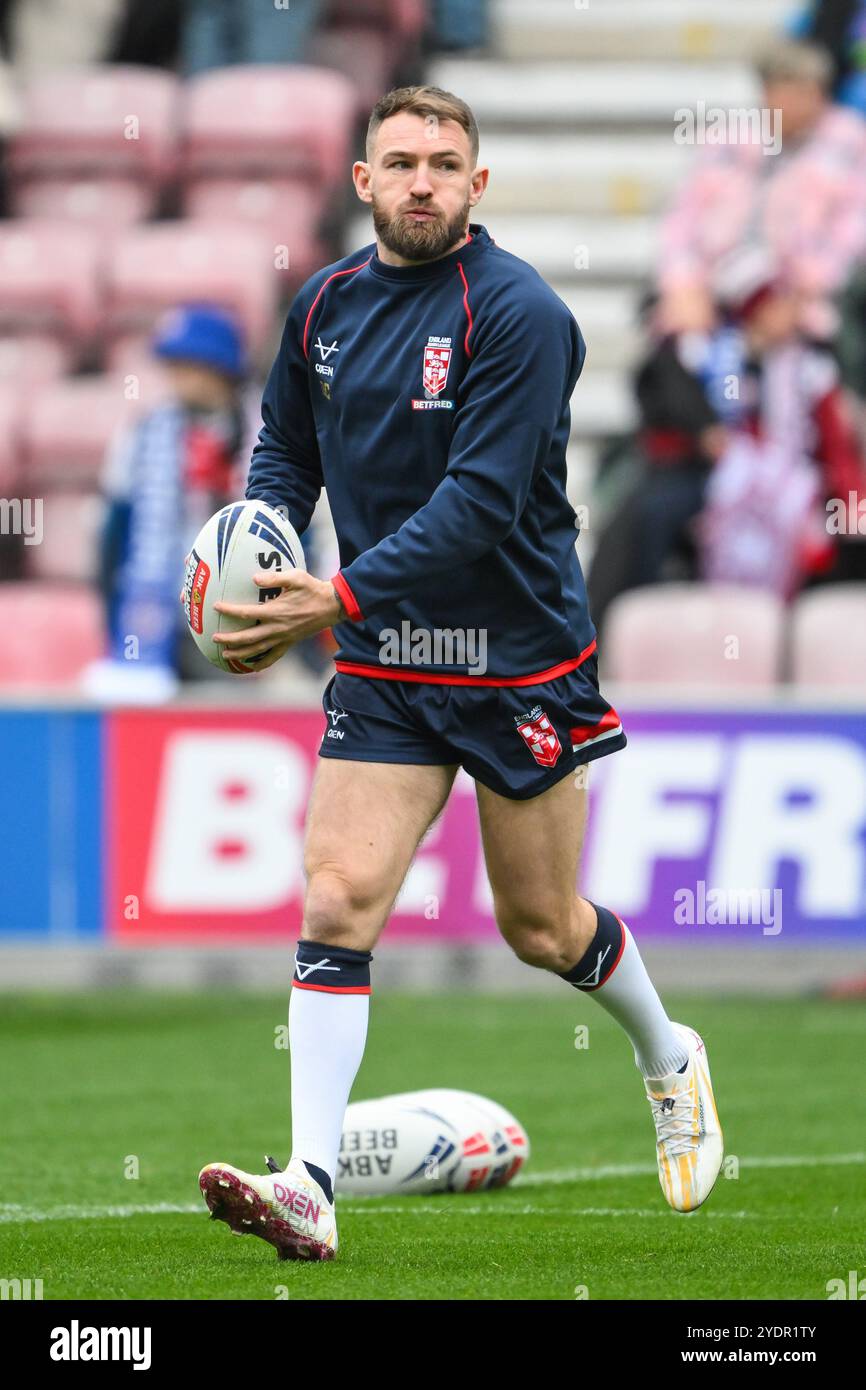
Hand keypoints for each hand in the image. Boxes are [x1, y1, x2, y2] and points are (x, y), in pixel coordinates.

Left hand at [212, 570, 344, 664]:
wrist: (332, 605)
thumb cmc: (312, 588)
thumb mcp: (295, 577)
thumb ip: (274, 578)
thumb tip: (254, 578)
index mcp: (275, 611)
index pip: (246, 613)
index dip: (229, 611)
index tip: (216, 607)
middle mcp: (277, 628)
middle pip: (248, 638)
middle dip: (229, 639)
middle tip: (214, 637)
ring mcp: (283, 638)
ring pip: (257, 650)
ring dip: (240, 653)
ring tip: (225, 654)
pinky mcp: (290, 642)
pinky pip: (274, 656)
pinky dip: (262, 663)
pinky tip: (252, 667)